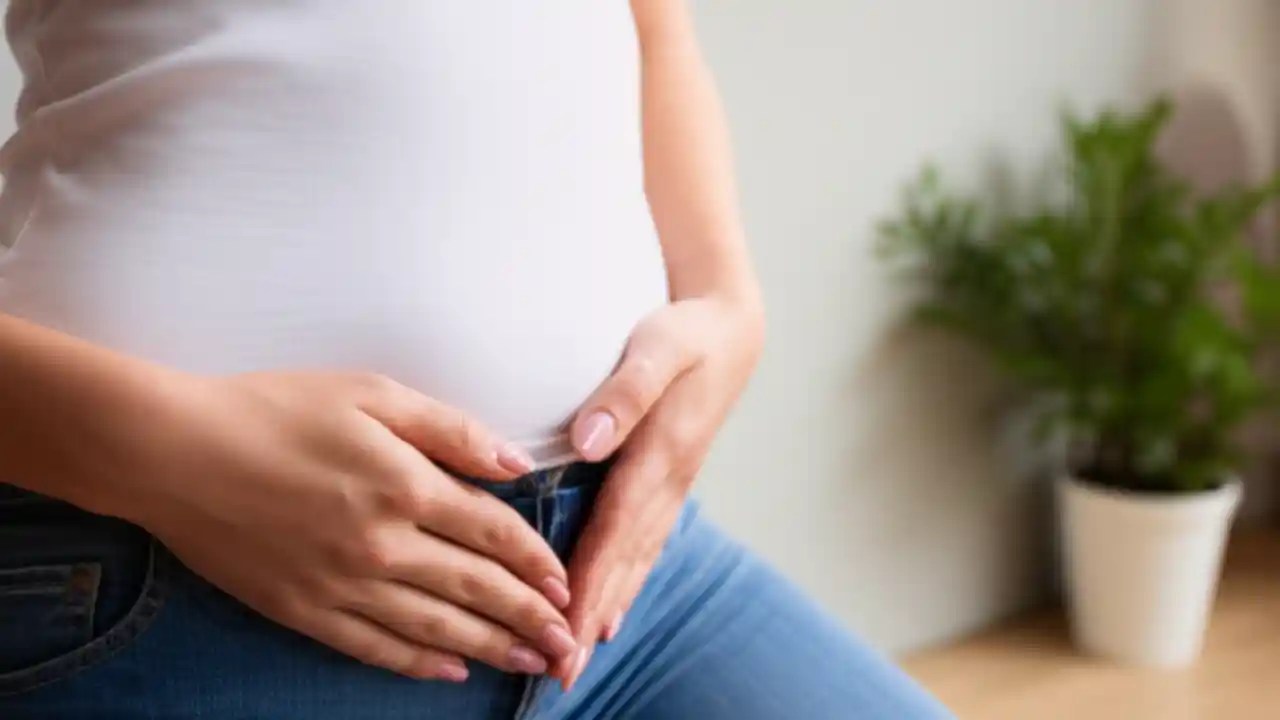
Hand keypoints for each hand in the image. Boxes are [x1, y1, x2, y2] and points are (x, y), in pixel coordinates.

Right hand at [126, 371, 579, 681]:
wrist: (172, 451)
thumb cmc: (273, 408)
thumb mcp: (370, 393)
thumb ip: (449, 429)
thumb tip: (515, 462)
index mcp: (405, 486)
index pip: (493, 533)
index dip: (535, 561)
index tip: (565, 583)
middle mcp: (382, 545)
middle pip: (476, 590)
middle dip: (530, 618)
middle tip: (568, 642)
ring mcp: (342, 585)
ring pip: (435, 629)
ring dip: (490, 648)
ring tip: (531, 664)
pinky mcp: (303, 610)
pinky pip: (374, 648)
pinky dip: (418, 665)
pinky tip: (450, 673)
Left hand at [557, 296, 763, 687]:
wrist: (732, 327)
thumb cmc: (685, 332)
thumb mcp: (658, 346)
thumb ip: (625, 392)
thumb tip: (588, 440)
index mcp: (660, 453)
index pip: (616, 531)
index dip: (591, 584)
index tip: (568, 632)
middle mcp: (668, 480)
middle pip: (624, 560)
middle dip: (594, 616)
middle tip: (563, 673)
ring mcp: (674, 485)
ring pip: (637, 559)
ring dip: (609, 607)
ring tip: (583, 656)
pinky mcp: (671, 481)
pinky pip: (647, 543)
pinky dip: (628, 580)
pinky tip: (614, 610)